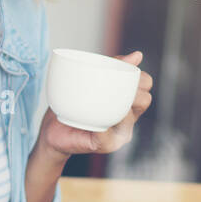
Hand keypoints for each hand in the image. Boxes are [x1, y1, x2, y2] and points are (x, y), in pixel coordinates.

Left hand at [37, 51, 152, 156]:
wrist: (54, 132)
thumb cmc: (75, 105)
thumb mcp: (92, 80)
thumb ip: (114, 66)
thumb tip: (138, 55)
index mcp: (129, 103)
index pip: (146, 86)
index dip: (141, 77)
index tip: (124, 72)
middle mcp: (129, 119)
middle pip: (144, 100)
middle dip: (133, 89)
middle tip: (113, 85)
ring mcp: (119, 134)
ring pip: (129, 118)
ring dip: (118, 107)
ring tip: (102, 100)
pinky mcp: (105, 146)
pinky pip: (108, 136)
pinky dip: (102, 130)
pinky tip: (93, 123)